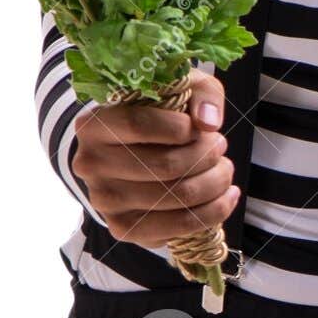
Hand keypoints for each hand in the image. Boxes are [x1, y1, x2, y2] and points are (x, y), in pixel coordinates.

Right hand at [69, 68, 239, 250]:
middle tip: (220, 146)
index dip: (179, 127)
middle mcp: (91, 165)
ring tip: (224, 169)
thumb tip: (209, 122)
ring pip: (176, 196)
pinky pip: (178, 227)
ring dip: (214, 182)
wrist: (133, 152)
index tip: (199, 127)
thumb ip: (201, 93)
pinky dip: (212, 212)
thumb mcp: (179, 88)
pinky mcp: (124, 229)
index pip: (137, 125)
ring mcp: (105, 202)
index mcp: (93, 125)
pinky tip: (226, 197)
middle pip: (164, 165)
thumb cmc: (158, 115)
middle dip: (206, 155)